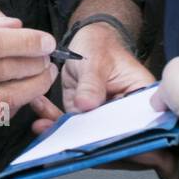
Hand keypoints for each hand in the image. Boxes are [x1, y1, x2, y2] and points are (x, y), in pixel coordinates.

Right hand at [0, 5, 57, 135]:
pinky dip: (17, 103)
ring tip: (44, 74)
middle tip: (48, 58)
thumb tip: (15, 25)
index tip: (46, 42)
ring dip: (34, 86)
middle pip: (2, 71)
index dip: (24, 43)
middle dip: (34, 63)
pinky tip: (22, 92)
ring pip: (6, 97)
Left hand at [29, 19, 154, 132]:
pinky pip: (67, 122)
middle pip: (108, 134)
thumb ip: (92, 83)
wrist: (87, 39)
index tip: (94, 137)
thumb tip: (86, 105)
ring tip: (42, 125)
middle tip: (62, 136)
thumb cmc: (101, 45)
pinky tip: (39, 108)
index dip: (116, 135)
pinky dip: (51, 117)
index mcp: (139, 97)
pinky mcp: (81, 113)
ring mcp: (100, 114)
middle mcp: (122, 110)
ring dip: (61, 130)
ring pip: (84, 132)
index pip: (133, 123)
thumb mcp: (97, 60)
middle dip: (84, 139)